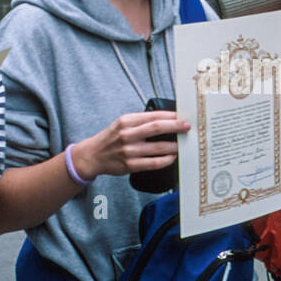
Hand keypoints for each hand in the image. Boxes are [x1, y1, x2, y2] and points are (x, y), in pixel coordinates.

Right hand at [74, 111, 190, 180]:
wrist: (92, 155)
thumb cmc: (111, 138)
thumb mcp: (122, 123)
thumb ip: (140, 121)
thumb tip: (166, 119)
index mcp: (126, 121)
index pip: (153, 115)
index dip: (170, 116)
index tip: (182, 116)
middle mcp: (127, 134)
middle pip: (157, 128)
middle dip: (176, 127)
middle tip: (188, 127)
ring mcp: (129, 151)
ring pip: (159, 147)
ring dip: (175, 146)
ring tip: (183, 145)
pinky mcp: (130, 165)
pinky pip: (154, 163)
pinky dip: (166, 160)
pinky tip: (172, 157)